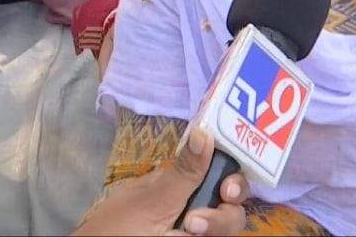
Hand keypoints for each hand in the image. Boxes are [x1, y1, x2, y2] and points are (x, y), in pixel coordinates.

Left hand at [73, 127, 249, 236]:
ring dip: (212, 231)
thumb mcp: (154, 199)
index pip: (223, 175)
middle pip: (232, 207)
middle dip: (224, 216)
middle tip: (194, 224)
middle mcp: (195, 206)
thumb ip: (185, 171)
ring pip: (225, 230)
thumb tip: (204, 130)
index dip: (234, 180)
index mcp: (184, 184)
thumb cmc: (121, 227)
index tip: (228, 189)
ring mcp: (194, 231)